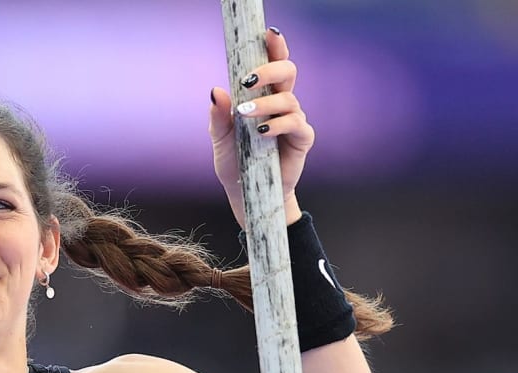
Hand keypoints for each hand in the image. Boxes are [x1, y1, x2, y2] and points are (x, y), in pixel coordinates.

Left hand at [209, 28, 314, 228]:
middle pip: (288, 71)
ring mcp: (293, 121)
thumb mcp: (219, 140)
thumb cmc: (235, 163)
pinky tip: (262, 132)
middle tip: (248, 79)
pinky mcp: (301, 139)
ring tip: (246, 114)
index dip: (274, 47)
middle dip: (270, 68)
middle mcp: (282, 104)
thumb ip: (219, 116)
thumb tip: (216, 91)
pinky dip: (277, 125)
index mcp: (264, 96)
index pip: (273, 64)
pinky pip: (295, 124)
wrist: (245, 194)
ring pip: (288, 99)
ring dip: (266, 103)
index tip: (268, 32)